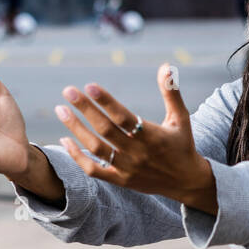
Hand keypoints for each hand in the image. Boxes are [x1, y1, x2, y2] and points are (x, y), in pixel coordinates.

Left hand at [54, 64, 217, 213]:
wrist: (186, 182)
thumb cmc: (182, 144)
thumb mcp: (181, 118)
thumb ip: (171, 92)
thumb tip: (166, 66)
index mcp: (152, 136)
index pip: (124, 117)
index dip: (106, 102)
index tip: (89, 86)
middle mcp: (138, 153)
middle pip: (106, 130)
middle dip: (85, 109)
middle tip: (68, 91)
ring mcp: (127, 169)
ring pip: (96, 149)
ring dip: (76, 129)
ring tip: (61, 110)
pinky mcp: (121, 181)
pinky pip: (94, 170)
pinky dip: (77, 156)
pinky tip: (64, 140)